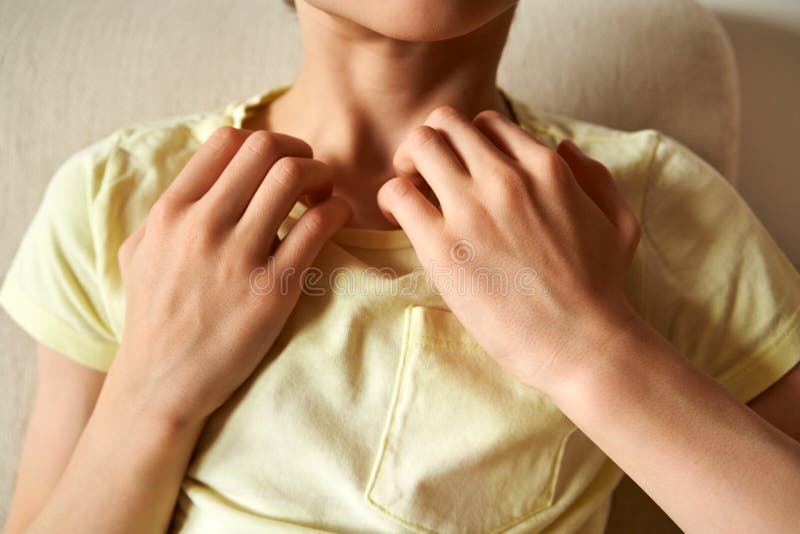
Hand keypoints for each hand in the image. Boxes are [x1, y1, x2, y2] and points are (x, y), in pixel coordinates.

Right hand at [110, 127, 350, 426]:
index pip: (227, 140)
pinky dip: (336, 210)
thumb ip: (170, 209)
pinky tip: (337, 218)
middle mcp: (202, 225)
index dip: (264, 141)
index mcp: (172, 211)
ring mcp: (238, 257)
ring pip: (292, 177)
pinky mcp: (273, 290)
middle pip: (265, 149)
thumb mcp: (141, 251)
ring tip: (325, 196)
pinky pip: (316, 226)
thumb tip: (209, 175)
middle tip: (312, 175)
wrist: (161, 382)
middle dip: (299, 151)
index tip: (279, 161)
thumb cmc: (153, 316)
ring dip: (321, 176)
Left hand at [377, 106, 641, 394]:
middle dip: (433, 142)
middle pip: (447, 123)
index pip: (487, 123)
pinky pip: (398, 193)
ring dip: (409, 162)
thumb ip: (596, 176)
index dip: (470, 143)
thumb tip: (565, 146)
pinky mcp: (442, 246)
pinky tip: (401, 219)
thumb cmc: (602, 289)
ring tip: (412, 192)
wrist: (582, 343)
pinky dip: (392, 199)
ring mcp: (472, 209)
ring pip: (420, 144)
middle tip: (428, 175)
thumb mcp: (619, 222)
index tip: (464, 171)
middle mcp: (507, 177)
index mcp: (546, 167)